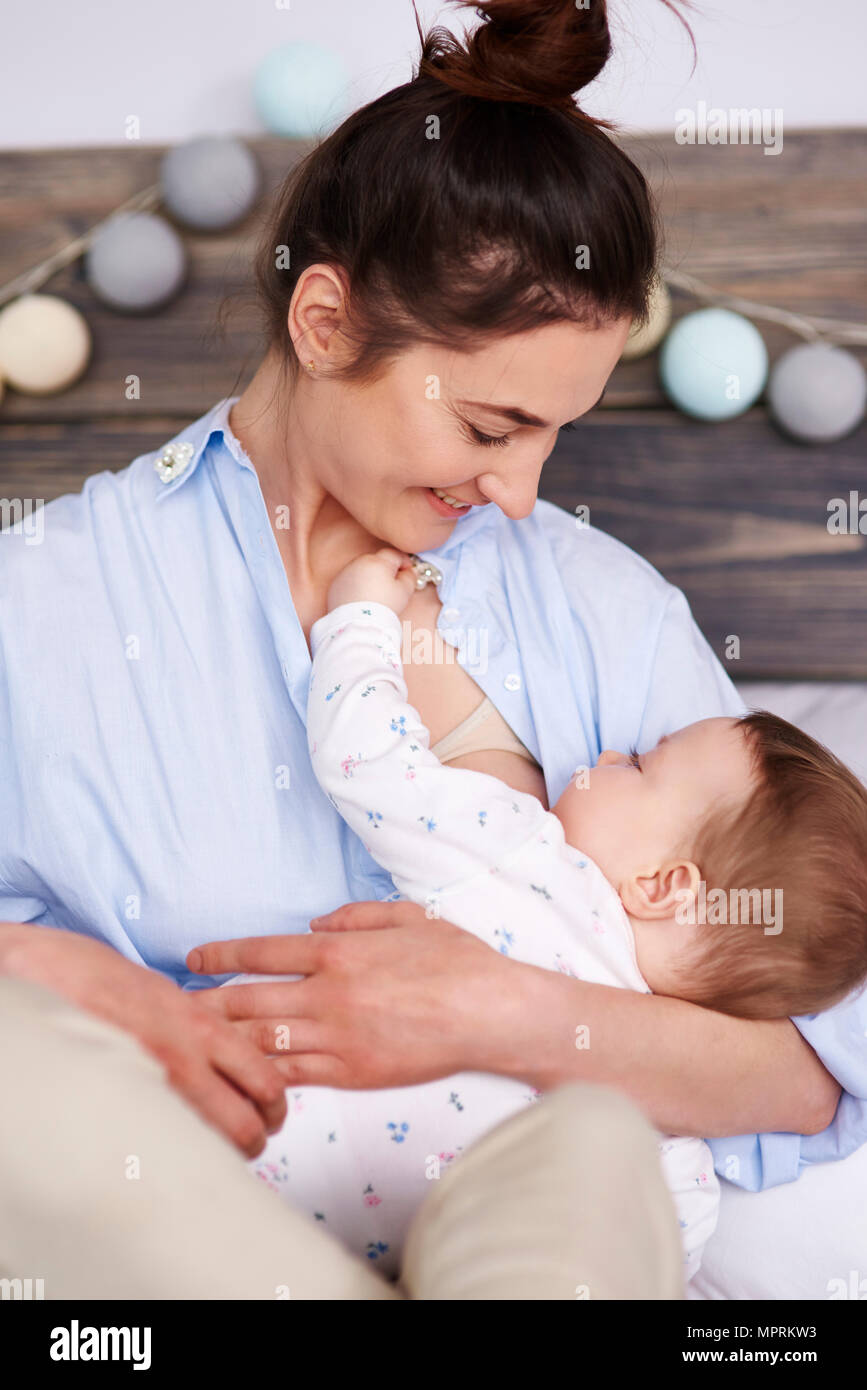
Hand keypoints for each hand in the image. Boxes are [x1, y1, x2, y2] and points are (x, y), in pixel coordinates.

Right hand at [0, 923, 287, 1156]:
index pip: (264, 1078)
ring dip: (220, 1154)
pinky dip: (178, 1154)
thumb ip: (198, 1025)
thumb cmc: (100, 975)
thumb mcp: (165, 992)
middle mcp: (183, 1058)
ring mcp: (151, 1085)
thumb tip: (223, 1052)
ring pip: (208, 1143)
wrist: (48, 973)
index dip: (275, 1106)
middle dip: (255, 1140)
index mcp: (201, 1025)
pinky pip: (164, 1142)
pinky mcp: (120, 1101)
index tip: (271, 1114)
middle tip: (253, 1142)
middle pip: (245, 1123)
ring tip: (217, 1155)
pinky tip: (174, 1152)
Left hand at [188, 901, 534, 1088]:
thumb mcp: (406, 916)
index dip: (222, 954)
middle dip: (205, 1002)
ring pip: (263, 1040)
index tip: (195, 958)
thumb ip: (355, 915)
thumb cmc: (456, 960)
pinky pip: (295, 1074)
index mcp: (339, 951)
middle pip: (248, 999)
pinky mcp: (352, 1073)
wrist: (491, 1012)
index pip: (262, 951)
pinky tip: (240, 1071)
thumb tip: (314, 924)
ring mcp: (337, 1038)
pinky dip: (263, 1072)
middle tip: (171, 1006)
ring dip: (223, 1039)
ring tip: (191, 1041)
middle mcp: (328, 994)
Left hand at [327, 547, 417, 615]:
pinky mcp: (336, 585)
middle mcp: (359, 563)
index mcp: (377, 561)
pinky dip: (357, 586)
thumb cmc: (384, 607)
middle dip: (386, 570)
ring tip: (376, 595)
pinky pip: (350, 581)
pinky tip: (363, 599)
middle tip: (393, 586)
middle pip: (377, 561)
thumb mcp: (404, 591)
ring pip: (362, 570)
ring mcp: (345, 573)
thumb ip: (410, 576)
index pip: (394, 554)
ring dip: (370, 577)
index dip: (404, 562)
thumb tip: (408, 571)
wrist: (358, 624)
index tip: (408, 572)